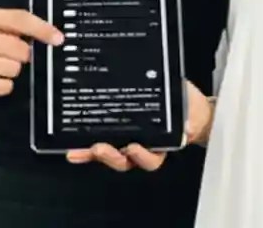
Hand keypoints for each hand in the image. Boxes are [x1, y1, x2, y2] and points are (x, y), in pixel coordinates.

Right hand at [0, 8, 63, 96]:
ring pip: (13, 70)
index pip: (18, 19)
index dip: (42, 29)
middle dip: (22, 55)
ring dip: (12, 70)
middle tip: (12, 55)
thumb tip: (47, 35)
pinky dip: (3, 85)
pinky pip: (2, 87)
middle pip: (20, 49)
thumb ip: (11, 25)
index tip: (58, 39)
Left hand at [66, 81, 212, 170]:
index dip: (142, 157)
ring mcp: (125, 138)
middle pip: (123, 159)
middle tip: (99, 148)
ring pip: (108, 152)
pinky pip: (98, 136)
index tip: (134, 148)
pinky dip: (84, 141)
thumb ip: (190, 116)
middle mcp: (140, 145)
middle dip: (110, 156)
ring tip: (78, 149)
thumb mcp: (191, 110)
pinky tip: (71, 141)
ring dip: (92, 153)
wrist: (186, 102)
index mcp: (160, 145)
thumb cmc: (187, 109)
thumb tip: (188, 124)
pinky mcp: (113, 127)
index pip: (150, 158)